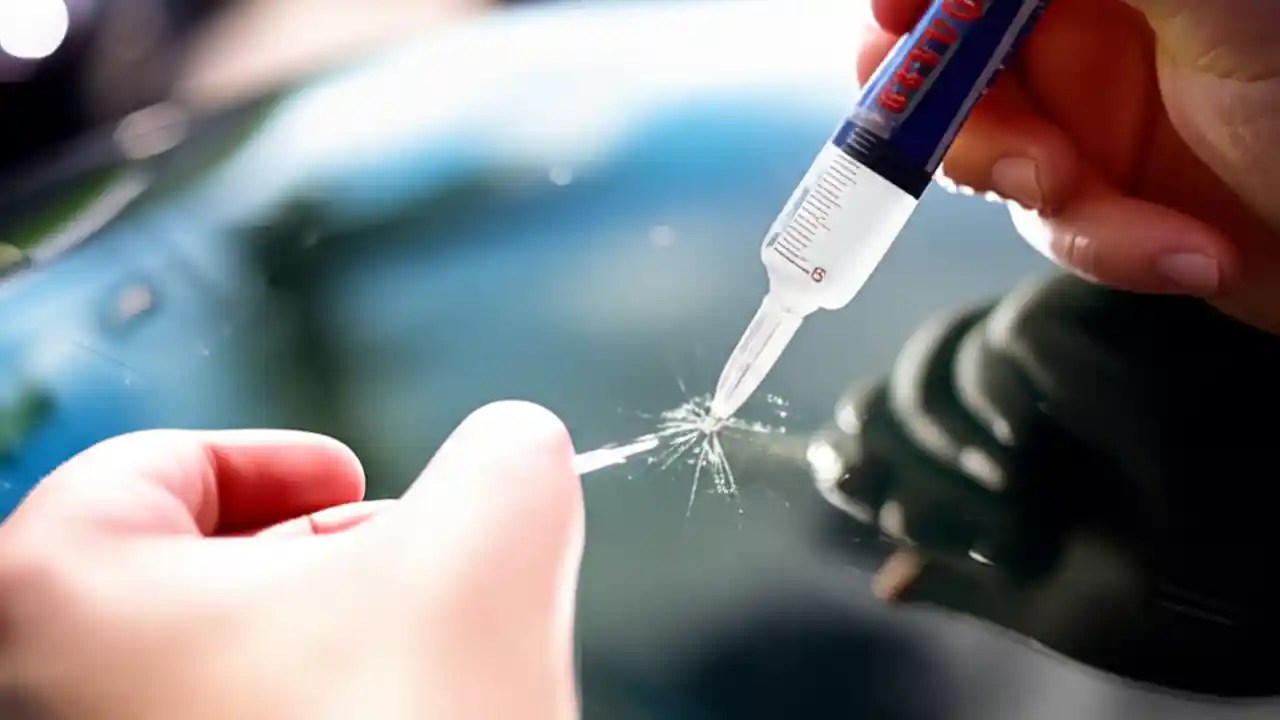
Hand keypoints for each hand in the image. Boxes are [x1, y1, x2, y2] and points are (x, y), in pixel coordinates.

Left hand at [0, 401, 583, 719]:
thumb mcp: (490, 551)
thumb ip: (508, 455)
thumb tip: (514, 445)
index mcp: (58, 596)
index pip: (157, 469)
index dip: (278, 464)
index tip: (355, 493)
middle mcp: (36, 699)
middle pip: (182, 576)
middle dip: (315, 564)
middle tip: (405, 584)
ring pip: (201, 677)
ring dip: (315, 653)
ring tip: (410, 678)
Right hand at [859, 0, 1279, 331]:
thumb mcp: (1216, 5)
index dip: (925, 0)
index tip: (901, 24)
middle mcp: (1091, 27)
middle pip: (952, 52)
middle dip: (953, 106)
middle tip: (987, 132)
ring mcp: (1091, 112)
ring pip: (985, 148)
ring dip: (1036, 191)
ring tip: (1097, 200)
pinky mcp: (1101, 194)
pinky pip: (1044, 222)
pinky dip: (1100, 245)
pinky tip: (1182, 250)